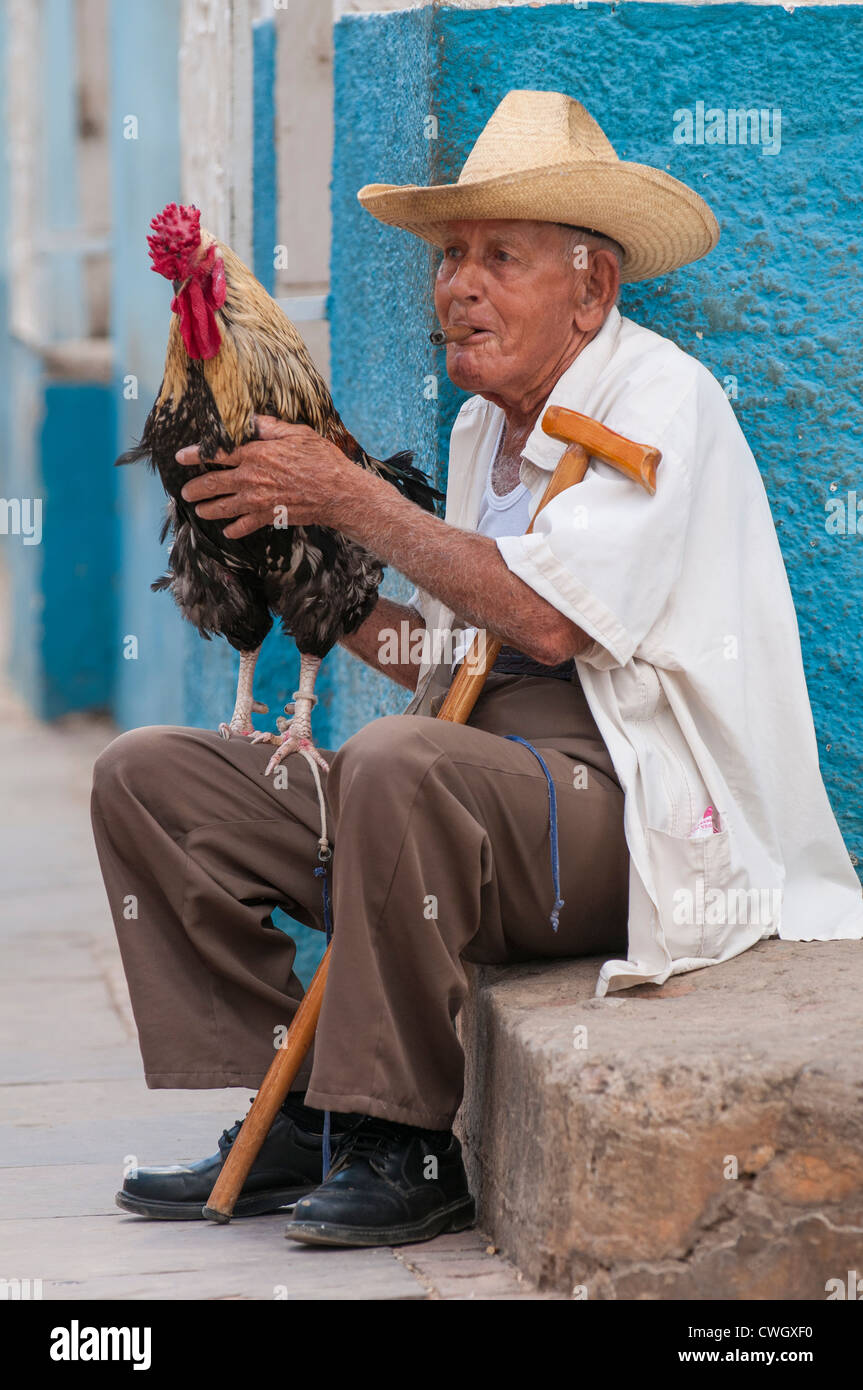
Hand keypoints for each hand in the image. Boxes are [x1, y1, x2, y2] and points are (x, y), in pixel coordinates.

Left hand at [176, 415, 360, 538]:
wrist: (337, 493)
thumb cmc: (321, 459)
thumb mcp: (296, 433)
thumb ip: (269, 427)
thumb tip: (250, 419)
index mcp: (255, 454)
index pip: (216, 453)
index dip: (195, 454)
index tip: (181, 457)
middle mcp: (250, 478)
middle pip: (212, 485)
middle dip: (195, 489)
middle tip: (185, 492)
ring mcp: (257, 501)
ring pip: (223, 508)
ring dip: (208, 510)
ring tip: (199, 511)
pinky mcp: (268, 517)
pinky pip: (244, 526)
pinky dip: (234, 529)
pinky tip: (228, 531)